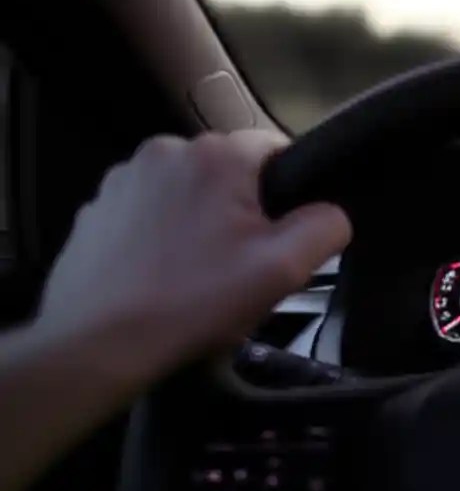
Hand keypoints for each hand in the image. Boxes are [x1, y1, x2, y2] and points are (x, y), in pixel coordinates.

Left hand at [35, 130, 350, 388]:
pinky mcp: (95, 208)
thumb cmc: (196, 301)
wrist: (97, 343)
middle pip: (230, 173)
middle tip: (242, 267)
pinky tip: (161, 277)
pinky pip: (148, 212)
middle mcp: (165, 150)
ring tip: (198, 276)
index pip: (277, 148)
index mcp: (216, 155)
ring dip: (201, 222)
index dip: (291, 193)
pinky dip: (161, 236)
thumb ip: (325, 228)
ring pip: (188, 192)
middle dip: (243, 211)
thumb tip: (332, 213)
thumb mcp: (283, 270)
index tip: (282, 239)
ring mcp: (123, 178)